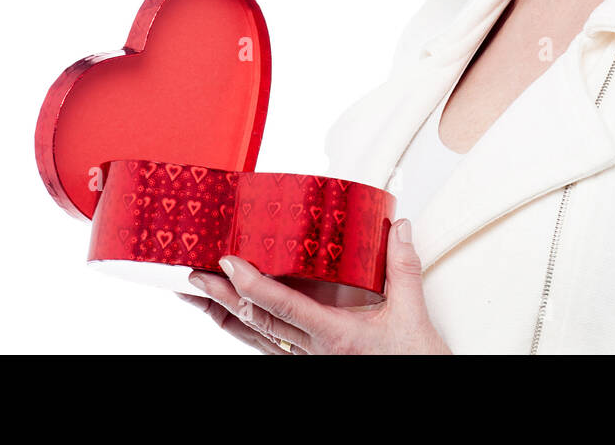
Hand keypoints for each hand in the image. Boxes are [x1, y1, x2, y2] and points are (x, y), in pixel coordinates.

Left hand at [177, 218, 451, 354]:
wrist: (419, 386)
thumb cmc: (413, 360)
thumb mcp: (411, 312)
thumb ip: (402, 266)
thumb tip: (396, 229)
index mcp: (334, 335)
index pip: (283, 307)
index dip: (253, 285)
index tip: (229, 263)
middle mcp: (313, 350)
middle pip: (256, 321)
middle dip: (221, 296)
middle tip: (194, 274)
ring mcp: (307, 358)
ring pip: (254, 336)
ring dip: (223, 313)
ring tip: (197, 295)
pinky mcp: (309, 361)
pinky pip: (267, 344)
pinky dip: (243, 327)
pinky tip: (230, 317)